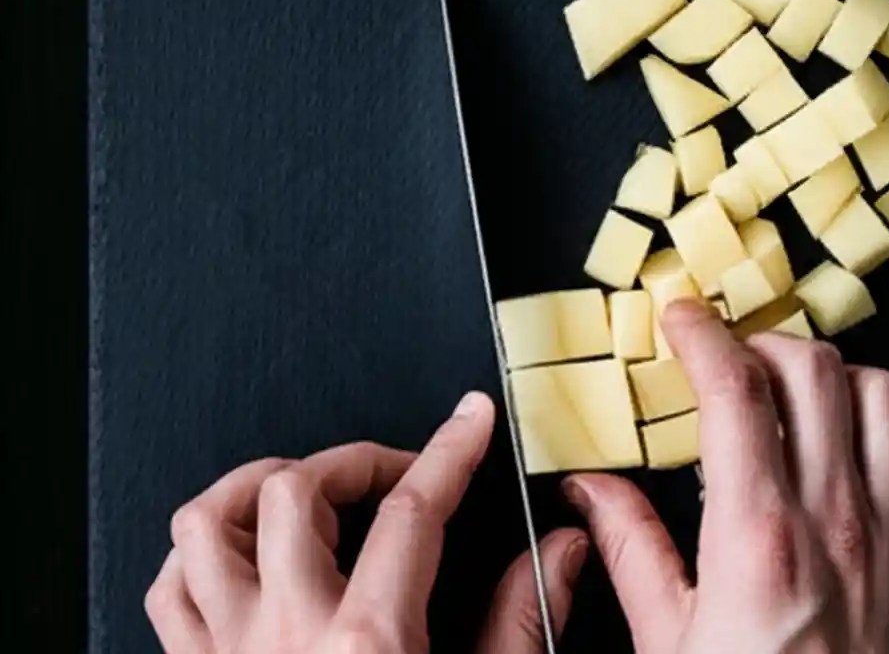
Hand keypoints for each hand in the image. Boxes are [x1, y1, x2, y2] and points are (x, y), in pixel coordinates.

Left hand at [145, 393, 586, 653]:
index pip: (413, 508)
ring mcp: (233, 653)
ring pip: (209, 524)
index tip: (469, 419)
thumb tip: (556, 550)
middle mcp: (289, 635)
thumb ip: (521, 620)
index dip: (449, 449)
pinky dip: (202, 552)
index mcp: (370, 643)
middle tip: (398, 473)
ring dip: (258, 487)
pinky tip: (247, 555)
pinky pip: (171, 590)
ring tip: (307, 487)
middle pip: (298, 490)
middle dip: (356, 459)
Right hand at [563, 301, 888, 652]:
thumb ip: (632, 549)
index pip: (735, 390)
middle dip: (763, 345)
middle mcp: (836, 519)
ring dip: (841, 376)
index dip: (703, 334)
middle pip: (813, 370)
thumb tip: (592, 487)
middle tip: (732, 363)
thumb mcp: (666, 639)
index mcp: (758, 538)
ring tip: (803, 397)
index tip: (682, 318)